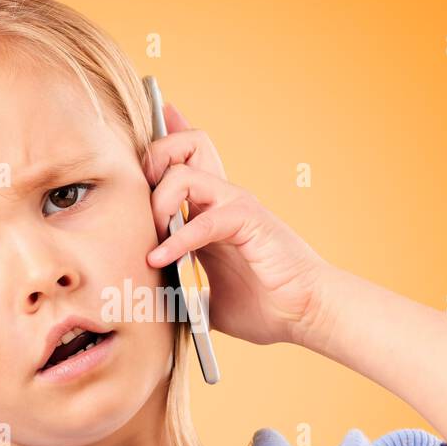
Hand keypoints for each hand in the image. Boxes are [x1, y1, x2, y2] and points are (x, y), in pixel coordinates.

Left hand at [143, 101, 331, 347]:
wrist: (306, 315)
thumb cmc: (266, 307)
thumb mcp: (209, 300)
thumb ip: (184, 295)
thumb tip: (156, 312)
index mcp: (214, 211)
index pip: (188, 160)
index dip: (165, 140)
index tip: (143, 130)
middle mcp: (224, 199)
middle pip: (186, 144)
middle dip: (153, 160)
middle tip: (140, 200)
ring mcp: (237, 205)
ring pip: (185, 172)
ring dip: (159, 202)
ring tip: (154, 238)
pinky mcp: (248, 221)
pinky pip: (203, 219)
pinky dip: (177, 240)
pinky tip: (161, 261)